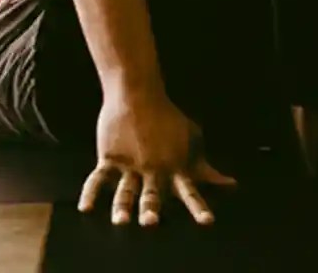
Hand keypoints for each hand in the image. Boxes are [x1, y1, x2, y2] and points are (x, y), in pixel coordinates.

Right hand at [78, 89, 235, 225]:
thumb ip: (207, 169)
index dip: (199, 207)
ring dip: (123, 206)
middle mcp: (153, 169)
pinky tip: (86, 208)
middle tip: (150, 222)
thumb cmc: (168, 120)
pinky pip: (98, 180)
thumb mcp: (193, 141)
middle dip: (151, 208)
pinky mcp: (110, 158)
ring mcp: (130, 165)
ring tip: (121, 221)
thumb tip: (231, 185)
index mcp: (175, 168)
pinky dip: (91, 193)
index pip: (190, 192)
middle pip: (152, 194)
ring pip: (125, 190)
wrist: (138, 95)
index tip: (207, 222)